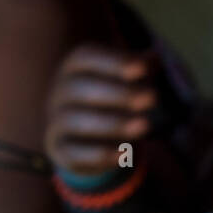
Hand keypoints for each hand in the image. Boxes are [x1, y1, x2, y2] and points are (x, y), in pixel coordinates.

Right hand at [46, 44, 159, 176]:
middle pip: (83, 88)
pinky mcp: (59, 150)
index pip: (86, 58)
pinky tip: (125, 154)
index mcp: (74, 67)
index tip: (141, 68)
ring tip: (145, 125)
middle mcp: (60, 91)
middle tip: (153, 98)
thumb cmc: (112, 96)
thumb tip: (155, 58)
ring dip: (114, 123)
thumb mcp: (127, 78)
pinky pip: (76, 153)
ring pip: (79, 121)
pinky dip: (100, 154)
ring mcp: (57, 121)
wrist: (85, 135)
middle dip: (120, 93)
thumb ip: (141, 67)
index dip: (113, 62)